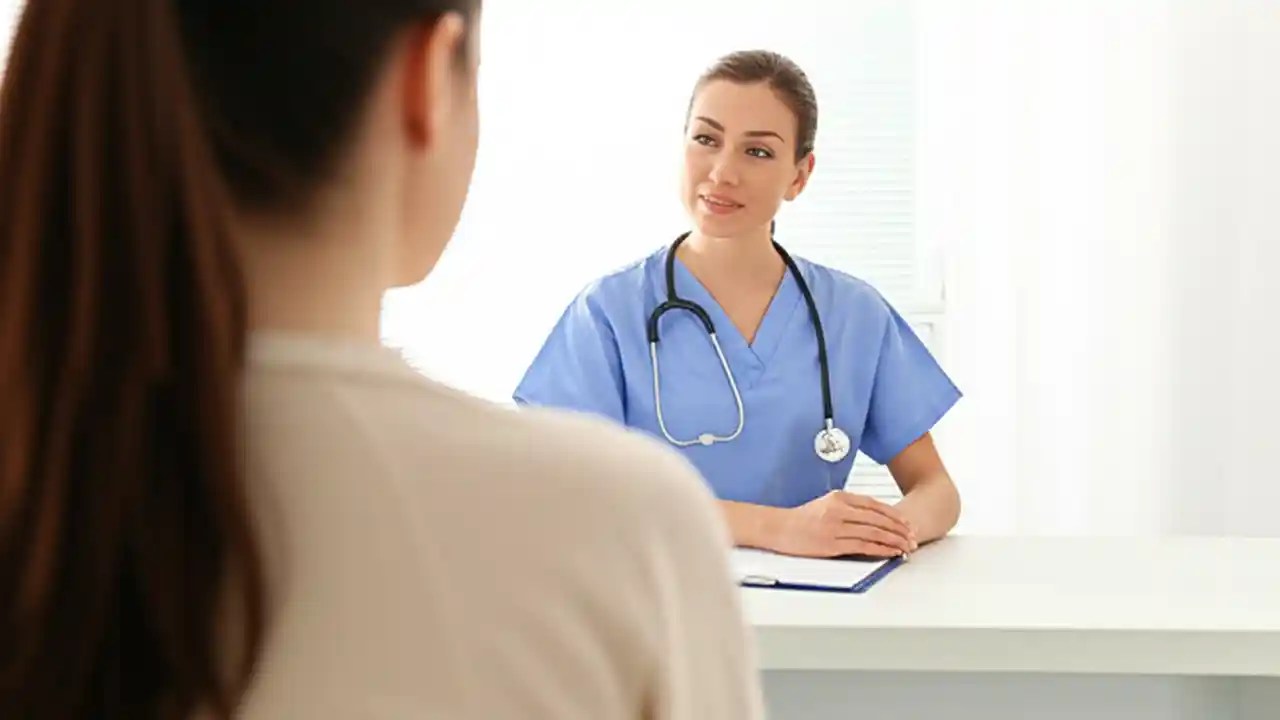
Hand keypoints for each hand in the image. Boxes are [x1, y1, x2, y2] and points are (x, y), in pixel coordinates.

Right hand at [768, 491, 916, 557]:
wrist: (777, 528)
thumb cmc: (799, 519)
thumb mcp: (824, 504)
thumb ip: (845, 507)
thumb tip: (868, 517)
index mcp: (839, 497)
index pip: (874, 505)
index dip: (893, 514)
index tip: (905, 523)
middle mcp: (839, 509)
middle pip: (878, 518)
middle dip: (899, 529)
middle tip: (912, 537)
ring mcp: (836, 526)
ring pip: (874, 532)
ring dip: (894, 540)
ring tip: (906, 547)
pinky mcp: (832, 543)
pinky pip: (863, 546)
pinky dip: (880, 549)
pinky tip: (890, 553)